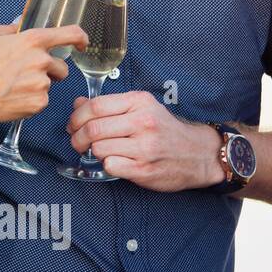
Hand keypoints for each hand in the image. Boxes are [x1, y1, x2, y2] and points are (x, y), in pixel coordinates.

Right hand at [0, 22, 87, 124]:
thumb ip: (7, 28)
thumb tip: (17, 28)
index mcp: (31, 40)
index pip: (70, 34)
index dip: (81, 38)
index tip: (82, 43)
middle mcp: (41, 61)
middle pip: (62, 67)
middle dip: (49, 70)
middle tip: (26, 74)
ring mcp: (41, 84)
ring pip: (50, 84)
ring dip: (37, 85)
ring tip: (13, 86)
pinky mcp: (38, 104)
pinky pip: (41, 101)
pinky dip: (30, 100)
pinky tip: (12, 97)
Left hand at [67, 91, 222, 190]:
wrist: (199, 153)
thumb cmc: (165, 130)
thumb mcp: (142, 108)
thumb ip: (109, 105)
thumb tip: (78, 104)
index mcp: (139, 102)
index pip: (95, 106)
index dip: (76, 117)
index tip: (73, 125)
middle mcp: (143, 122)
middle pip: (93, 129)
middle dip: (77, 137)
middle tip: (77, 142)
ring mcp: (144, 147)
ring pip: (99, 148)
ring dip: (91, 152)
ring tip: (97, 152)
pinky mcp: (144, 169)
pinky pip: (110, 166)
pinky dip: (105, 164)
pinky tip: (113, 161)